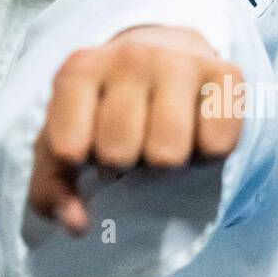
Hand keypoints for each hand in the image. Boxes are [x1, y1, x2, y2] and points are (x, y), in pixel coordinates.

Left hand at [28, 26, 243, 235]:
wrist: (165, 52)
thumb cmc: (108, 106)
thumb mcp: (65, 136)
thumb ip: (51, 186)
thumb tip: (77, 224)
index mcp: (79, 69)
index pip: (67, 149)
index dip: (79, 163)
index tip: (86, 147)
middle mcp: (128, 57)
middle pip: (119, 154)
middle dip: (125, 162)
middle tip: (132, 141)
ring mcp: (179, 62)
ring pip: (167, 156)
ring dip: (166, 161)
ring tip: (161, 137)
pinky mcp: (226, 74)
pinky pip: (216, 147)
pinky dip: (206, 153)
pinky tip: (195, 129)